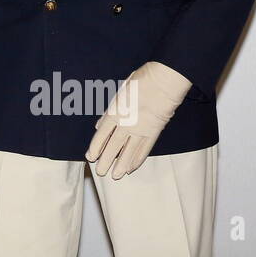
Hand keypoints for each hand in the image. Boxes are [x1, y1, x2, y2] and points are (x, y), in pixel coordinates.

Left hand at [85, 61, 191, 178]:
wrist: (164, 82)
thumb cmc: (142, 81)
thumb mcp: (120, 92)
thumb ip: (109, 111)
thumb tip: (100, 125)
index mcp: (116, 112)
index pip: (102, 134)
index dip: (96, 147)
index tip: (90, 156)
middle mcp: (127, 124)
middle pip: (114, 146)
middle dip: (106, 160)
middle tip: (100, 171)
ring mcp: (141, 130)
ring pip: (128, 152)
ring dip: (121, 165)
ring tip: (115, 175)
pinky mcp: (154, 133)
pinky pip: (144, 150)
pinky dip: (137, 160)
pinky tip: (132, 167)